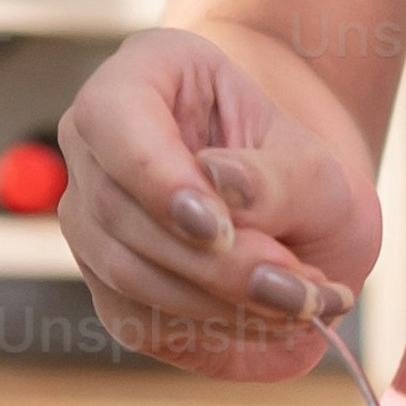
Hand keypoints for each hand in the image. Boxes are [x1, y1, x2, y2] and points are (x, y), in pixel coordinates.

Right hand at [53, 26, 384, 380]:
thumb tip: (220, 187)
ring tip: (301, 305)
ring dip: (218, 302)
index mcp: (143, 75)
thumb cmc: (300, 177)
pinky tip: (268, 322)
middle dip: (214, 264)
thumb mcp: (315, 169)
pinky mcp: (104, 282)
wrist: (297, 221)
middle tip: (301, 291)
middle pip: (121, 209)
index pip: (116, 116)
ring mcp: (89, 214)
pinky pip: (138, 316)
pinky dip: (207, 329)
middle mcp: (95, 141)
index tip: (219, 230)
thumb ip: (276, 181)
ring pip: (126, 270)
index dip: (157, 177)